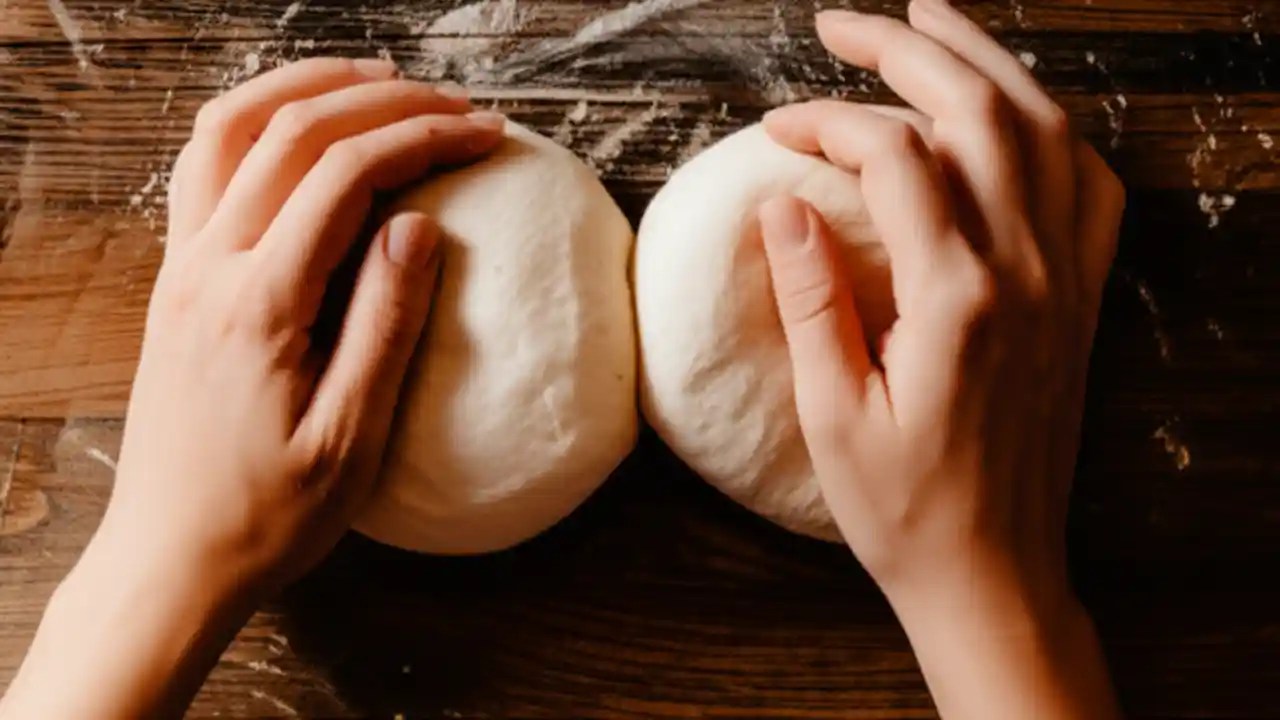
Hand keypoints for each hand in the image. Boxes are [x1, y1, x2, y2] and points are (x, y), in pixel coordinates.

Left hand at [0, 58, 504, 719]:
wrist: (171, 557)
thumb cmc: (269, 515)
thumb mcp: (350, 439)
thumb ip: (385, 326)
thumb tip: (419, 227)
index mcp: (260, 305)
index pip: (347, 175)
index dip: (425, 137)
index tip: (486, 134)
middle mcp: (209, 268)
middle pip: (292, 132)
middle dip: (383, 99)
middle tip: (455, 102)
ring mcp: (183, 268)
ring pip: (231, 129)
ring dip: (307, 88)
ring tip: (377, 79)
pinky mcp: (176, 281)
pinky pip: (205, 167)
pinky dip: (258, 123)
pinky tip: (302, 131)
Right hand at [758, 2, 1123, 717]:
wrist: (994, 570)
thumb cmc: (904, 508)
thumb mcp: (832, 414)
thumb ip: (811, 298)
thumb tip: (783, 204)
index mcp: (956, 299)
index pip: (895, 159)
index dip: (828, 125)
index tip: (777, 131)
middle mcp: (1025, 273)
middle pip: (978, 113)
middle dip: (907, 49)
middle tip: (845, 23)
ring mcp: (1064, 281)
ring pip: (1045, 130)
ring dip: (986, 62)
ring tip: (930, 19)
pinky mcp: (1079, 299)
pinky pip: (1089, 185)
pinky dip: (1053, 130)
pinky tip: (1013, 115)